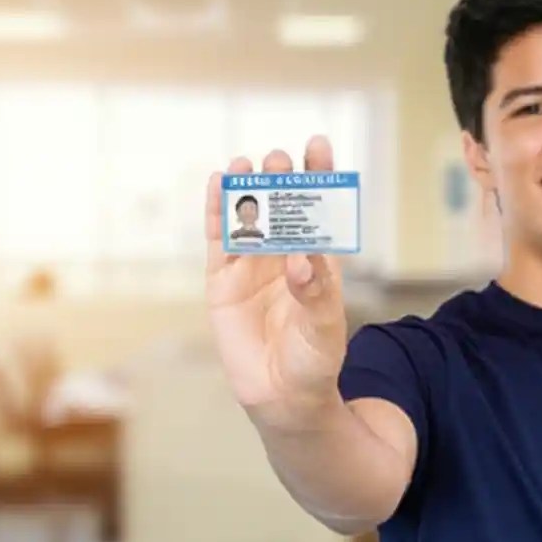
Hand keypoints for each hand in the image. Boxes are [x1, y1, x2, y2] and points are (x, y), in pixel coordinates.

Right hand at [205, 136, 347, 425]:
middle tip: (278, 160)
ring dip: (247, 190)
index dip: (320, 175)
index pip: (321, 209)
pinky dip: (217, 212)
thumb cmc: (314, 361)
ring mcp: (252, 266)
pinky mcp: (223, 281)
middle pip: (282, 207)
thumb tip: (300, 260)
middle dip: (281, 180)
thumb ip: (315, 292)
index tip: (318, 144)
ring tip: (247, 164)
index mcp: (318, 260)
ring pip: (249, 217)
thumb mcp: (324, 327)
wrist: (282, 397)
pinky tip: (218, 184)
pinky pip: (219, 239)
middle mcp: (285, 256)